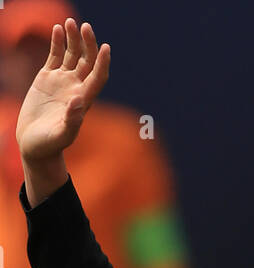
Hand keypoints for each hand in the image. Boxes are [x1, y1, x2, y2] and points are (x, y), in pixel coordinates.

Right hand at [16, 19, 109, 164]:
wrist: (34, 145)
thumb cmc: (49, 145)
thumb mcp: (61, 136)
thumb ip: (72, 121)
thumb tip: (78, 102)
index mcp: (83, 101)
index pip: (98, 77)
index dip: (103, 63)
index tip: (106, 48)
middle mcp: (75, 88)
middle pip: (87, 61)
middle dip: (88, 44)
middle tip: (86, 27)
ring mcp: (62, 82)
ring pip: (72, 55)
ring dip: (73, 39)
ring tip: (70, 22)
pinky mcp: (47, 78)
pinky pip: (55, 56)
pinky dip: (58, 42)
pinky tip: (58, 29)